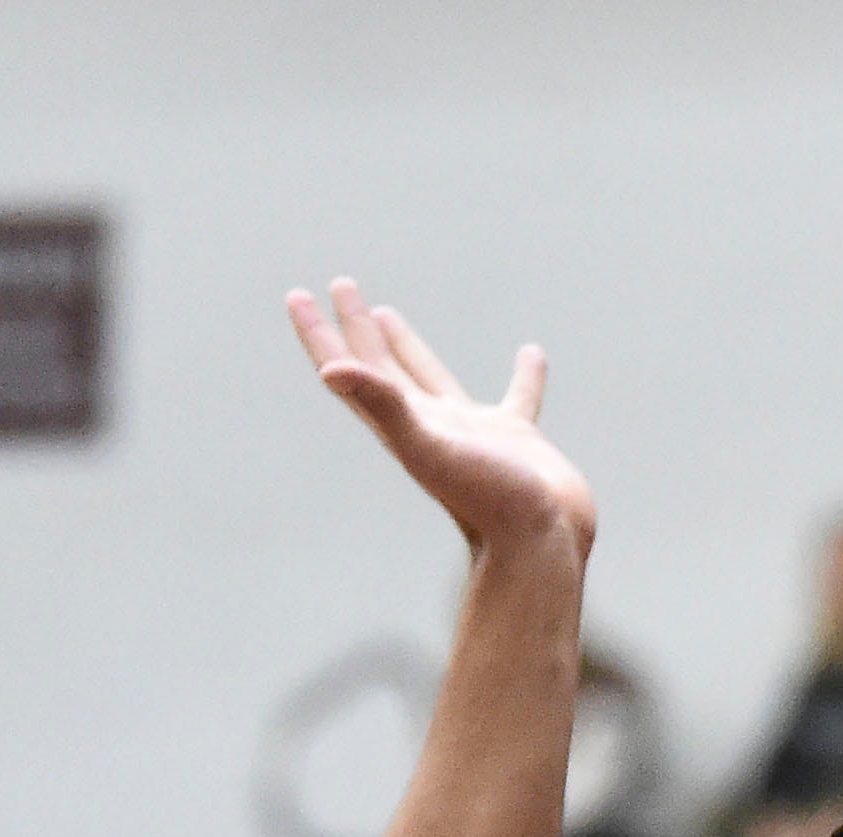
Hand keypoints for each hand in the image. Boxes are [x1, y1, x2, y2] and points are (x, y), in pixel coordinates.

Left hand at [289, 280, 594, 559]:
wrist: (543, 543)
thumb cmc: (487, 501)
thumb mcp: (428, 446)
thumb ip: (383, 404)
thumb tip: (328, 369)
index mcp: (401, 427)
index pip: (348, 372)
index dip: (320, 335)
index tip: (298, 296)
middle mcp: (429, 427)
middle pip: (379, 367)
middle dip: (356, 328)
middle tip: (340, 286)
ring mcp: (472, 433)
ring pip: (431, 377)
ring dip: (407, 346)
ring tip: (386, 312)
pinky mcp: (516, 439)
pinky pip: (518, 396)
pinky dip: (524, 375)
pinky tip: (531, 353)